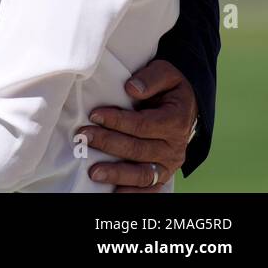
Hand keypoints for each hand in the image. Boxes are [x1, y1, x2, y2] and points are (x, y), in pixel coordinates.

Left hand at [76, 59, 197, 191]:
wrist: (185, 105)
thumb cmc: (169, 88)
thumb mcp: (167, 74)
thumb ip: (151, 78)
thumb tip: (132, 88)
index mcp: (175, 121)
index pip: (143, 125)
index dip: (118, 121)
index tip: (95, 114)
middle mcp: (174, 147)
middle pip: (138, 149)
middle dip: (108, 143)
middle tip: (83, 136)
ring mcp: (168, 163)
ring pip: (142, 173)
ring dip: (117, 173)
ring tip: (93, 172)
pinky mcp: (162, 173)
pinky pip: (149, 188)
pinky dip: (133, 193)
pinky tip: (114, 193)